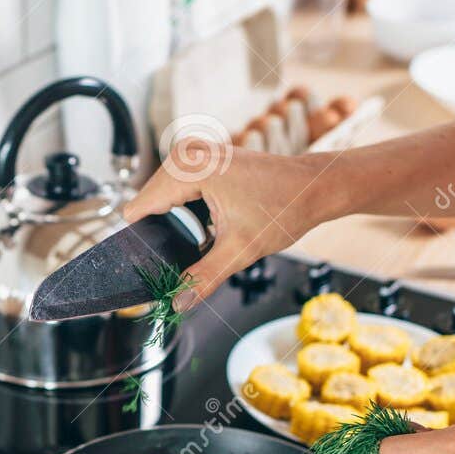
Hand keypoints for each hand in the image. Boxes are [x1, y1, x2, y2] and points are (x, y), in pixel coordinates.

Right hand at [122, 148, 337, 310]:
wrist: (315, 186)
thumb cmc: (284, 207)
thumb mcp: (240, 250)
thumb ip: (203, 278)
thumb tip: (177, 301)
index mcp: (189, 169)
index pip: (140, 208)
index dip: (143, 240)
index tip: (151, 264)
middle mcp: (187, 153)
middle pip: (149, 203)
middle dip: (162, 232)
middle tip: (193, 253)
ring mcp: (195, 152)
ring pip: (162, 196)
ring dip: (176, 222)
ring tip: (206, 237)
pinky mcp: (203, 156)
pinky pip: (177, 187)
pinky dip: (187, 209)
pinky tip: (210, 223)